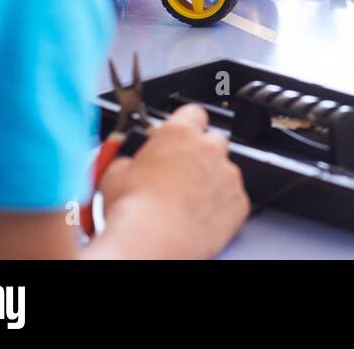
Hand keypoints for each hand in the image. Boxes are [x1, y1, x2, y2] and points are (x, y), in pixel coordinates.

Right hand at [98, 104, 249, 259]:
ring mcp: (229, 175)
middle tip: (180, 174)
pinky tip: (201, 217)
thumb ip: (127, 160)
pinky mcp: (239, 202)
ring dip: (210, 181)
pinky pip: (233, 199)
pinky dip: (221, 206)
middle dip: (199, 154)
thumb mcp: (114, 174)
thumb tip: (125, 164)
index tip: (178, 136)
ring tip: (188, 201)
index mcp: (180, 133)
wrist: (153, 240)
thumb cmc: (135, 209)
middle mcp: (210, 148)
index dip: (185, 125)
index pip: (192, 113)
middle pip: (212, 141)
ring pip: (224, 171)